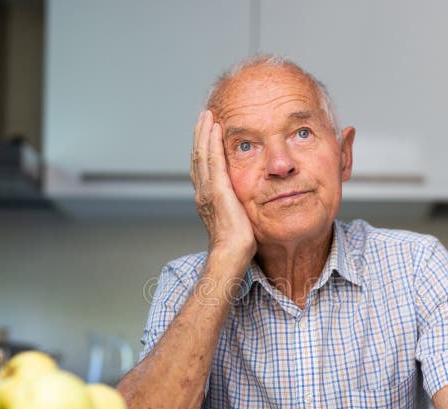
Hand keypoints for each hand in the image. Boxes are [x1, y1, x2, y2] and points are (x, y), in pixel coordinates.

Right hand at [191, 110, 255, 262]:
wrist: (231, 254)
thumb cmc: (238, 244)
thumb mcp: (239, 219)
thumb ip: (239, 206)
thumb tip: (249, 202)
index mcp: (207, 198)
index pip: (203, 167)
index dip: (203, 148)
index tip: (207, 132)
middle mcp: (203, 191)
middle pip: (198, 156)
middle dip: (200, 135)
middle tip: (204, 116)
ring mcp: (207, 190)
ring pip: (202, 154)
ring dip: (203, 132)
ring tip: (207, 115)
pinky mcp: (217, 190)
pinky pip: (212, 159)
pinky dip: (211, 141)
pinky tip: (215, 127)